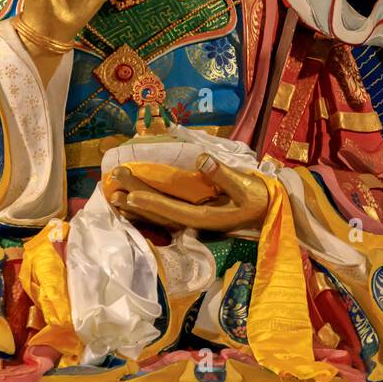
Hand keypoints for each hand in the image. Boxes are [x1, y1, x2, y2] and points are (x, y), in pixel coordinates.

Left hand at [105, 154, 269, 232]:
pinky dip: (147, 208)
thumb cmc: (259, 198)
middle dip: (137, 196)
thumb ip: (223, 174)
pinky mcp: (193, 215)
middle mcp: (195, 222)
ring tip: (114, 195)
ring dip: (137, 205)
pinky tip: (131, 204)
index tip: (132, 194)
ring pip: (159, 215)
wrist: (268, 211)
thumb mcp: (246, 186)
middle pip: (160, 211)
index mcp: (207, 217)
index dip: (152, 202)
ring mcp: (192, 220)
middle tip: (116, 179)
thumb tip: (201, 158)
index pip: (174, 210)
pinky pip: (164, 213)